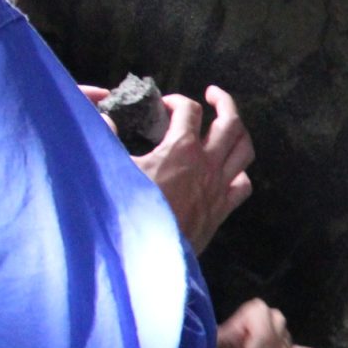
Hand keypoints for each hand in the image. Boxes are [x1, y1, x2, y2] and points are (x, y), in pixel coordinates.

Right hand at [85, 83, 254, 253]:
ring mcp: (220, 186)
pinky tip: (231, 170)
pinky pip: (244, 184)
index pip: (189, 110)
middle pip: (230, 122)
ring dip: (239, 132)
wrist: (151, 253)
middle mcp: (207, 163)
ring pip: (244, 149)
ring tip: (229, 123)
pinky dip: (241, 171)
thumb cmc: (130, 210)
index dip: (177, 101)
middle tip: (212, 94)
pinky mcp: (223, 208)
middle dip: (223, 101)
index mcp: (181, 149)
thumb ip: (107, 138)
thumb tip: (102, 117)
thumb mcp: (115, 169)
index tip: (165, 105)